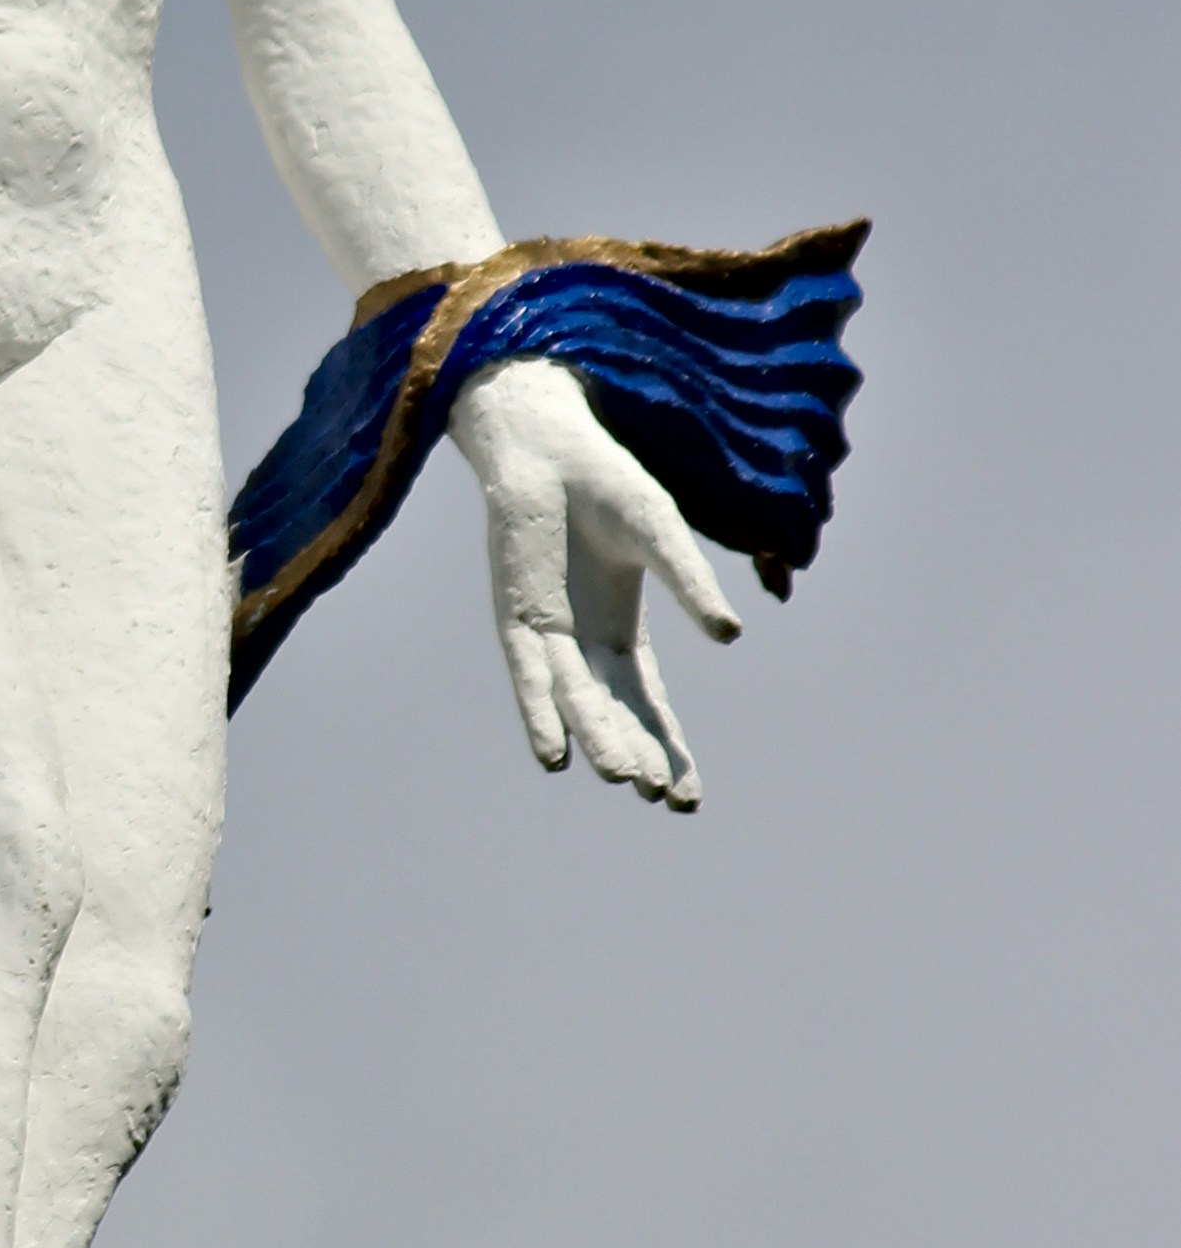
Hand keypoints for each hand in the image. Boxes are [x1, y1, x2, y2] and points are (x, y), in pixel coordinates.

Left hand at [448, 354, 738, 808]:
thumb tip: (731, 636)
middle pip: (616, 716)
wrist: (547, 449)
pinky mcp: (516, 618)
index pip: (650, 706)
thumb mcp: (660, 537)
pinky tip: (553, 754)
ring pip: (578, 702)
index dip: (668, 749)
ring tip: (621, 777)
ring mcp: (549, 635)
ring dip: (598, 739)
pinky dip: (540, 714)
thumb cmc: (608, 488)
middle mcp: (584, 645)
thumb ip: (690, 585)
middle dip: (638, 756)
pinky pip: (529, 676)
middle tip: (658, 796)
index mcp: (623, 634)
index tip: (686, 797)